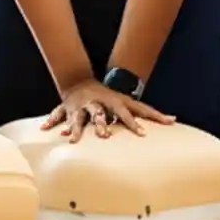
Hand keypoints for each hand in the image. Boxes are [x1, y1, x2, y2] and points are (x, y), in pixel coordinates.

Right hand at [42, 79, 174, 142]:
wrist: (81, 81)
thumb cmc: (110, 97)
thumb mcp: (129, 102)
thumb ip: (150, 112)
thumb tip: (174, 121)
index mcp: (113, 102)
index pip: (126, 112)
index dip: (134, 123)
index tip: (142, 134)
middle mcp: (97, 104)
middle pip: (99, 114)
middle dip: (101, 124)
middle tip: (104, 136)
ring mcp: (80, 106)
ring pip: (78, 117)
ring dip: (76, 127)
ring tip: (72, 138)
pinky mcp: (67, 109)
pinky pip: (58, 114)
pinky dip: (52, 121)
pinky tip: (45, 129)